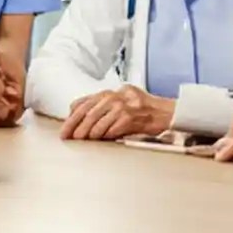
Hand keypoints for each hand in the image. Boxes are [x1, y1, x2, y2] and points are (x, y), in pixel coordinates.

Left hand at [60, 85, 175, 140]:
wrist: (168, 113)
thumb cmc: (143, 111)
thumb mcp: (121, 102)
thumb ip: (101, 106)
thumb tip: (75, 113)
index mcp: (112, 92)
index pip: (85, 102)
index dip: (72, 117)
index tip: (64, 129)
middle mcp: (117, 95)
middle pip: (89, 110)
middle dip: (75, 125)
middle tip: (68, 137)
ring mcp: (125, 105)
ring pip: (99, 119)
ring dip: (88, 132)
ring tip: (82, 140)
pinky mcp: (133, 116)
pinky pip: (113, 127)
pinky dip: (105, 134)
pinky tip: (100, 140)